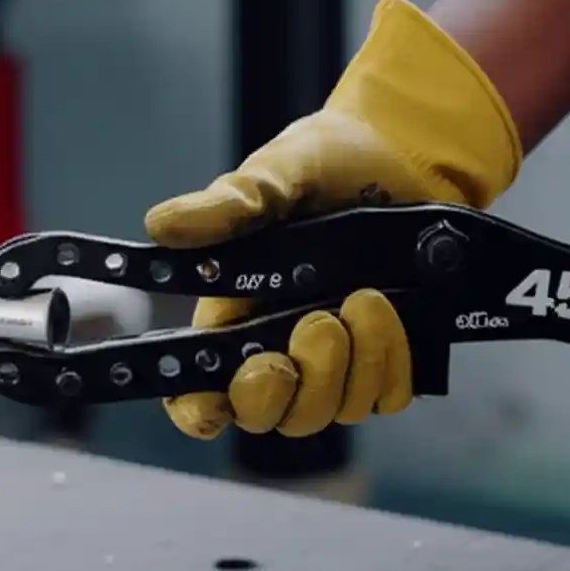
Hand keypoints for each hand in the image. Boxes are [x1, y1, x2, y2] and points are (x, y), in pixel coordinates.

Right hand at [143, 0, 522, 438]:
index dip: (200, 411)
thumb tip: (162, 225)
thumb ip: (228, 207)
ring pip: (334, 409)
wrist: (407, 155)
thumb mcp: (277, 174)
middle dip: (294, 385)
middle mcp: (283, 345)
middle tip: (318, 323)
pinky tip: (393, 314)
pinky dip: (390, 362)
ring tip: (366, 297)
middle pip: (273, 415)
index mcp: (237, 312)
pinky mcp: (387, 358)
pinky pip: (386, 396)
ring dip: (353, 363)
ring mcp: (338, 359)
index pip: (203, 389)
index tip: (212, 408)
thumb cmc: (330, 164)